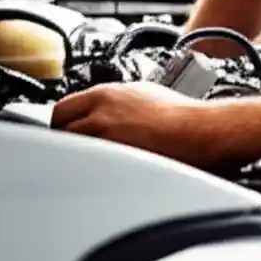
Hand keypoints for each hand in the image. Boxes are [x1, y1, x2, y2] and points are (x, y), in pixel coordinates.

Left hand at [50, 83, 215, 167]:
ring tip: (94, 157)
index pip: (61, 109)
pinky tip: (107, 168)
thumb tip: (98, 107)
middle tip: (76, 144)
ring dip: (79, 154)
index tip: (65, 126)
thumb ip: (111, 99)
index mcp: (104, 95)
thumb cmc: (181, 114)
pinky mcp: (115, 163)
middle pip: (61, 131)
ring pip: (74, 151)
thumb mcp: (140, 91)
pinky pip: (92, 168)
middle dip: (65, 137)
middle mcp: (100, 117)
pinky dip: (94, 169)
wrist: (199, 131)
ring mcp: (106, 142)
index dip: (62, 120)